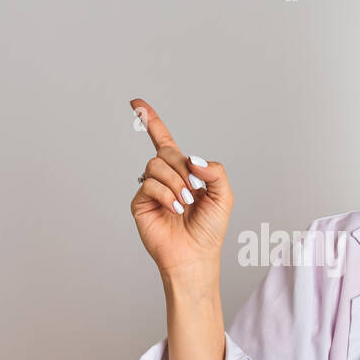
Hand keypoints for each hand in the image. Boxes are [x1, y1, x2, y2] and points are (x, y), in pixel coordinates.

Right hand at [129, 99, 233, 280]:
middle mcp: (164, 177)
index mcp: (183, 171)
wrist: (195, 256)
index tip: (136, 103)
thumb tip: (192, 160)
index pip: (164, 140)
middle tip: (193, 192)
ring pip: (156, 165)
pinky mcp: (140, 203)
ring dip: (175, 183)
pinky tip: (174, 208)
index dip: (151, 121)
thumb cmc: (209, 229)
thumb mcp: (223, 195)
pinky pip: (149, 184)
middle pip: (166, 152)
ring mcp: (150, 189)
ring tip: (184, 203)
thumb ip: (214, 170)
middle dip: (182, 168)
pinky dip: (165, 194)